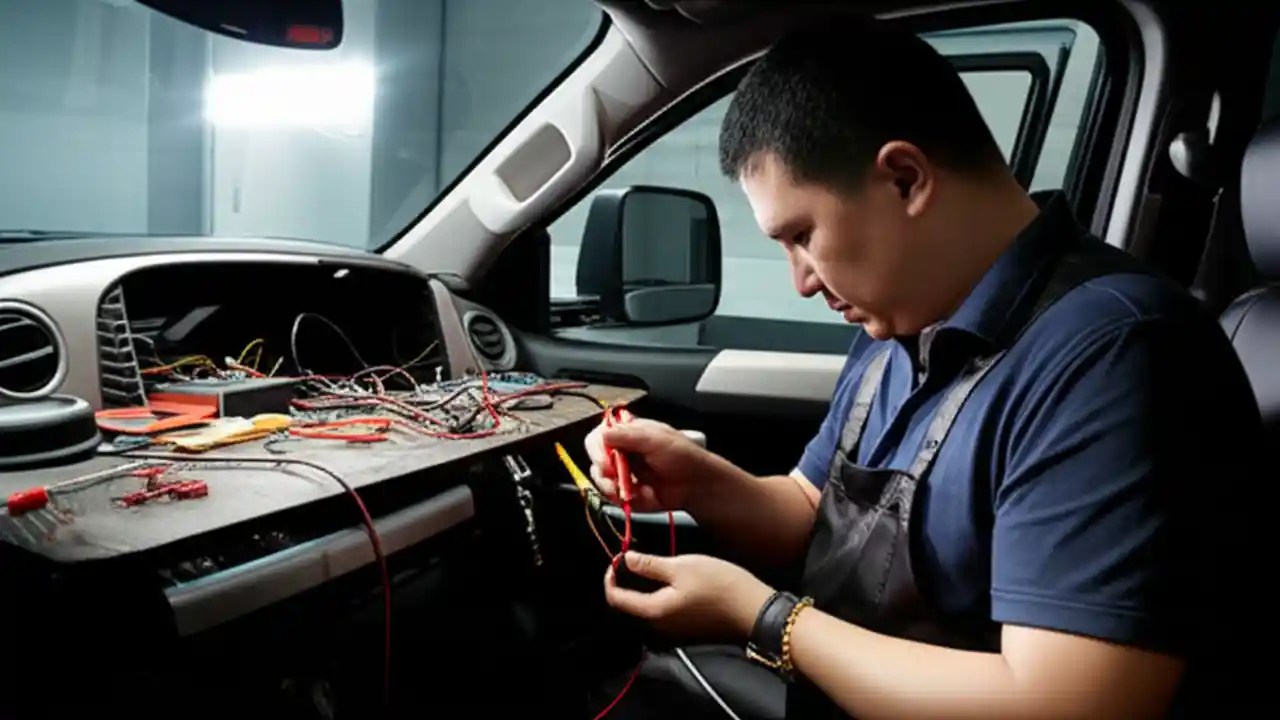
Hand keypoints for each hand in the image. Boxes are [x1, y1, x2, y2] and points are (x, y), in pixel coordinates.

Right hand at [585, 417, 709, 511]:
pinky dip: (619, 497)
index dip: (597, 446)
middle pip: (594, 457)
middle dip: (602, 466)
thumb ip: (629, 436)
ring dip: (608, 484)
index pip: (599, 435)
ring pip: (599, 478)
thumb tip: (603, 434)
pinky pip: (610, 496)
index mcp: (628, 434)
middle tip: (614, 473)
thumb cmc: (682, 455)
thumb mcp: (656, 439)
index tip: (605, 456)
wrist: (696, 484)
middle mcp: (622, 452)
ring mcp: (623, 474)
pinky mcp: (626, 493)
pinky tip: (635, 494)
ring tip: (625, 487)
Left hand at [603, 551, 773, 641]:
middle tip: (634, 556)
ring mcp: (673, 628)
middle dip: (626, 579)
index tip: (618, 557)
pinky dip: (658, 592)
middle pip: (629, 604)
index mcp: (652, 611)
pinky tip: (670, 576)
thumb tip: (625, 560)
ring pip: (646, 605)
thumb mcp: (682, 567)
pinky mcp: (686, 626)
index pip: (615, 598)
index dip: (610, 576)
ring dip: (643, 585)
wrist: (753, 610)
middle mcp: (658, 625)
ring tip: (652, 562)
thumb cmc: (718, 585)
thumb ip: (650, 565)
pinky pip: (662, 608)